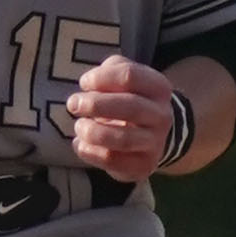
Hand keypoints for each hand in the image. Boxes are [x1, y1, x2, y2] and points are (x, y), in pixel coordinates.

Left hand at [66, 53, 173, 180]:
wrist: (152, 136)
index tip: (84, 83)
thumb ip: (110, 71)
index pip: (130, 76)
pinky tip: (80, 144)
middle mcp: (162, 116)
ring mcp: (155, 143)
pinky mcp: (142, 166)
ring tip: (79, 126)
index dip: (101, 78)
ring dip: (92, 131)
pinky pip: (112, 160)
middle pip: (129, 106)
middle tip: (73, 104)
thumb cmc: (130, 100)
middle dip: (95, 104)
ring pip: (122, 138)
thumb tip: (90, 84)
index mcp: (159, 88)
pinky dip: (89, 152)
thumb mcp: (124, 78)